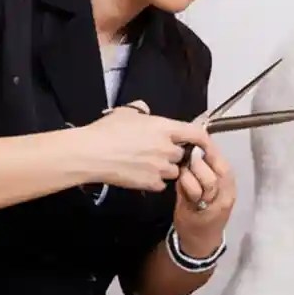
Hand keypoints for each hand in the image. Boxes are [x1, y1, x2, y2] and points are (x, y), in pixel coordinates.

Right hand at [76, 100, 213, 191]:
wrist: (92, 154)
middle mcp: (167, 148)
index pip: (196, 133)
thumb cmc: (107, 131)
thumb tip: (145, 111)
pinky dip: (155, 181)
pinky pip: (161, 184)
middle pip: (183, 154)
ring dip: (166, 169)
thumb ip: (141, 110)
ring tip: (148, 164)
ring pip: (174, 171)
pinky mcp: (151, 183)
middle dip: (174, 154)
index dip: (202, 138)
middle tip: (159, 152)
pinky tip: (142, 175)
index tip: (202, 142)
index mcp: (164, 128)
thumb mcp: (126, 112)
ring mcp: (160, 167)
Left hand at [173, 140, 235, 257]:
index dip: (210, 151)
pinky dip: (185, 184)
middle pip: (216, 172)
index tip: (196, 143)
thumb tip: (194, 146)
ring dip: (191, 173)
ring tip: (182, 170)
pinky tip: (179, 182)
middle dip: (199, 162)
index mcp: (229, 186)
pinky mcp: (199, 213)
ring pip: (207, 183)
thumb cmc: (205, 208)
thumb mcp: (211, 188)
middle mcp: (225, 195)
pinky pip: (193, 194)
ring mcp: (214, 206)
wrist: (201, 239)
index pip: (223, 164)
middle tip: (186, 157)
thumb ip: (205, 170)